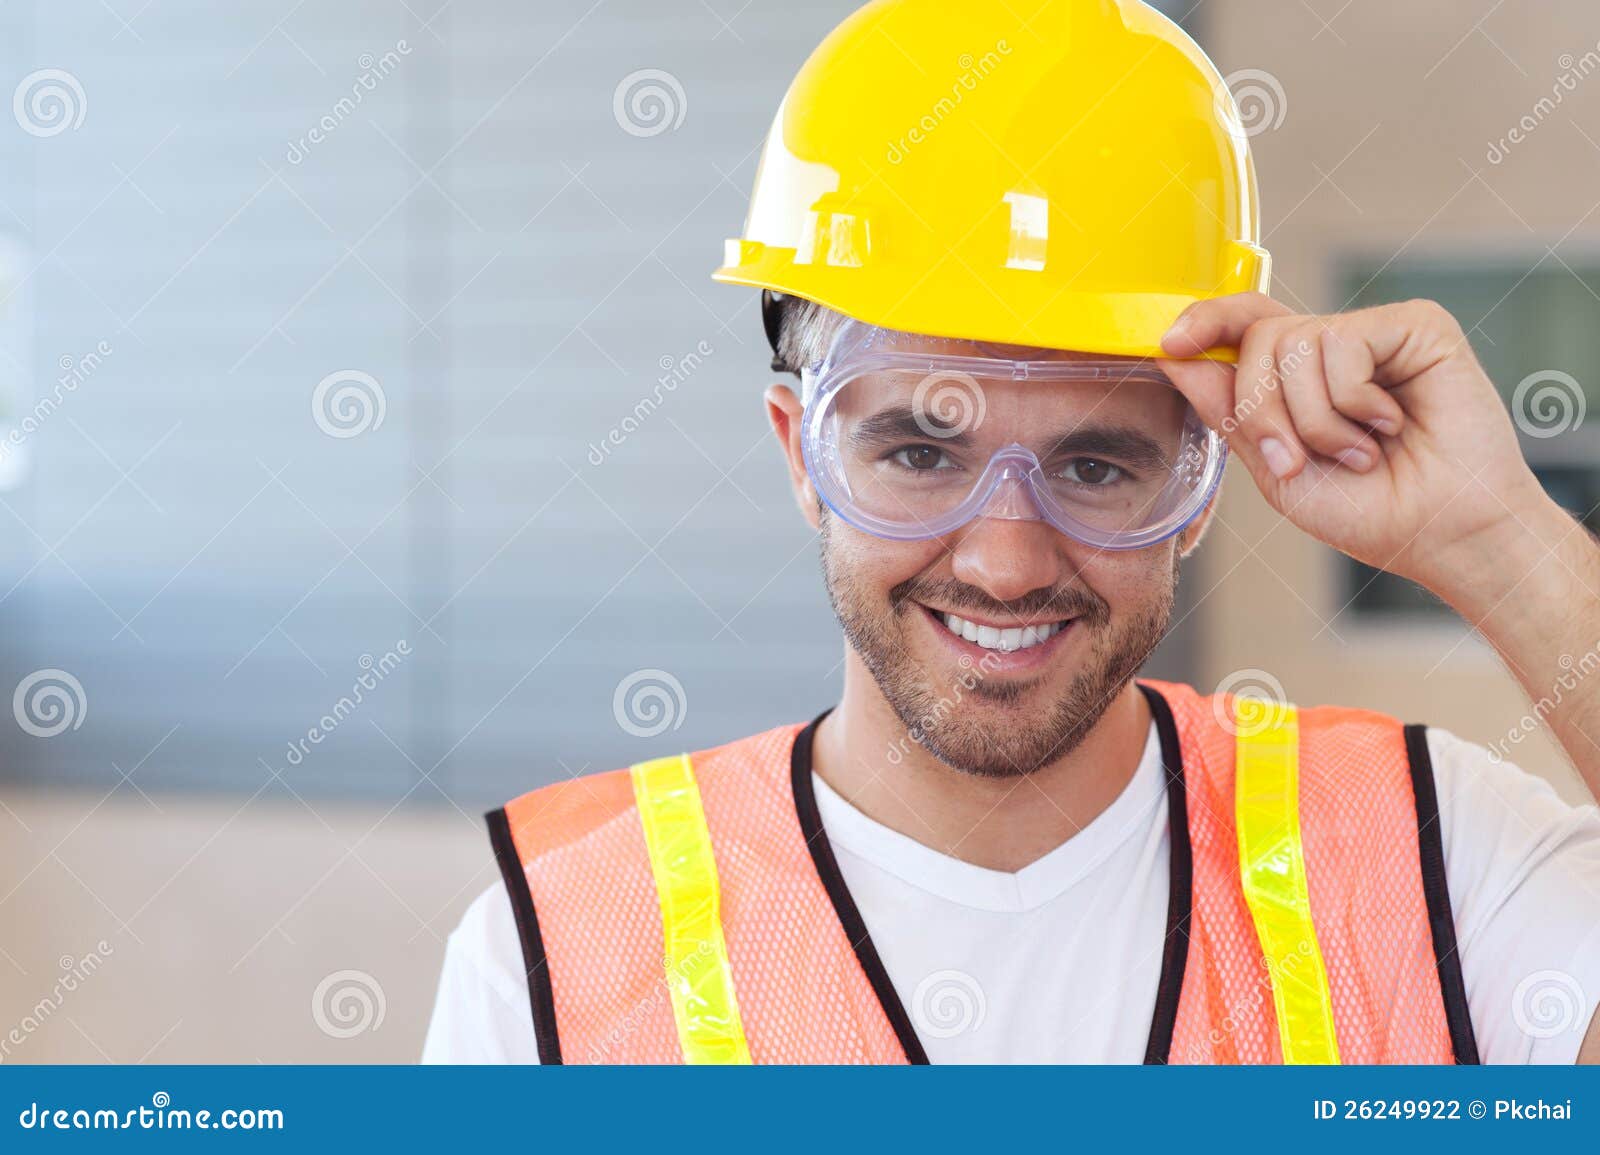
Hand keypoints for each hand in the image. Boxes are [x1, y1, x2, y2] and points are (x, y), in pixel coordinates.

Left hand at [1157, 293, 1551, 596]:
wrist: (1440, 534)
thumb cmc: (1370, 511)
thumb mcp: (1277, 469)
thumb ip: (1230, 411)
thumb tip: (1175, 356)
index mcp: (1298, 377)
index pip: (1242, 324)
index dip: (1203, 322)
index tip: (1168, 344)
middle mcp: (1333, 347)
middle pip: (1257, 338)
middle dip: (1263, 408)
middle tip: (1298, 459)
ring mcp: (1374, 332)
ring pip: (1297, 344)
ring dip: (1316, 419)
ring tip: (1359, 452)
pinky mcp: (1416, 326)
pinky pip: (1344, 345)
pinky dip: (1355, 402)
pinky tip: (1391, 425)